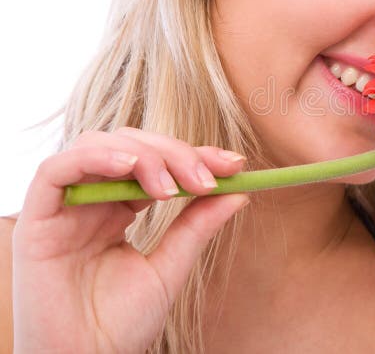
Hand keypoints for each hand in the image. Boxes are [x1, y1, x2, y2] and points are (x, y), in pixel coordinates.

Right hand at [12, 127, 248, 353]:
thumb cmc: (120, 326)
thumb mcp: (170, 267)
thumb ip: (197, 227)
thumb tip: (240, 191)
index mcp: (119, 209)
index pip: (158, 162)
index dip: (195, 155)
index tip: (234, 164)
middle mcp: (91, 201)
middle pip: (132, 146)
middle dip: (175, 154)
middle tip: (206, 180)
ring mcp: (64, 208)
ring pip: (97, 146)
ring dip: (142, 155)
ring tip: (171, 187)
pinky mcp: (37, 220)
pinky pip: (56, 170)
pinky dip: (94, 158)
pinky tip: (129, 168)